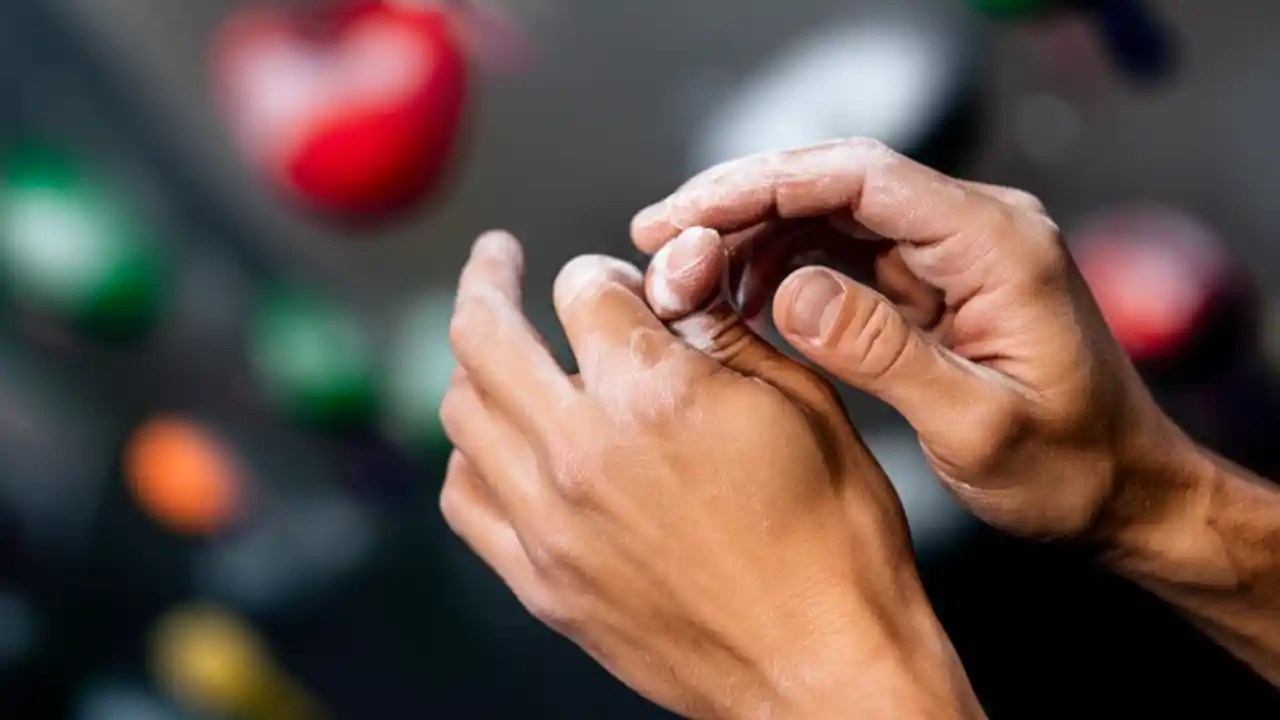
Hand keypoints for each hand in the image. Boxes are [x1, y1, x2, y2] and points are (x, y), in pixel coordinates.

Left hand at [441, 230, 981, 718]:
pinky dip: (469, 453)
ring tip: (494, 346)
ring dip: (473, 363)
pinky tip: (496, 441)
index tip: (620, 285)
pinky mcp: (541, 581)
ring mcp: (550, 523)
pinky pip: (464, 499)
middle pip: (485, 334)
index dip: (605, 272)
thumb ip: (722, 329)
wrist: (823, 672)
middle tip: (495, 258)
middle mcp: (584, 453)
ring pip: (461, 411)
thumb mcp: (804, 405)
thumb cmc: (834, 545)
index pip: (581, 287)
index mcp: (655, 396)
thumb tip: (674, 274)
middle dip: (488, 277)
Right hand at [632, 138, 1189, 541]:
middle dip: (741, 203)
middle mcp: (976, 230)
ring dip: (754, 234)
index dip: (763, 185)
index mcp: (998, 245)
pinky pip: (844, 253)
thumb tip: (789, 293)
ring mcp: (953, 253)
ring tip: (689, 277)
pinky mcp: (934, 282)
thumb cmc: (1071, 469)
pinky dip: (784, 267)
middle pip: (837, 181)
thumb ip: (885, 354)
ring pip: (831, 213)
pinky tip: (741, 297)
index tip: (689, 214)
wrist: (1124, 492)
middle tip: (661, 238)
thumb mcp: (979, 428)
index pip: (862, 176)